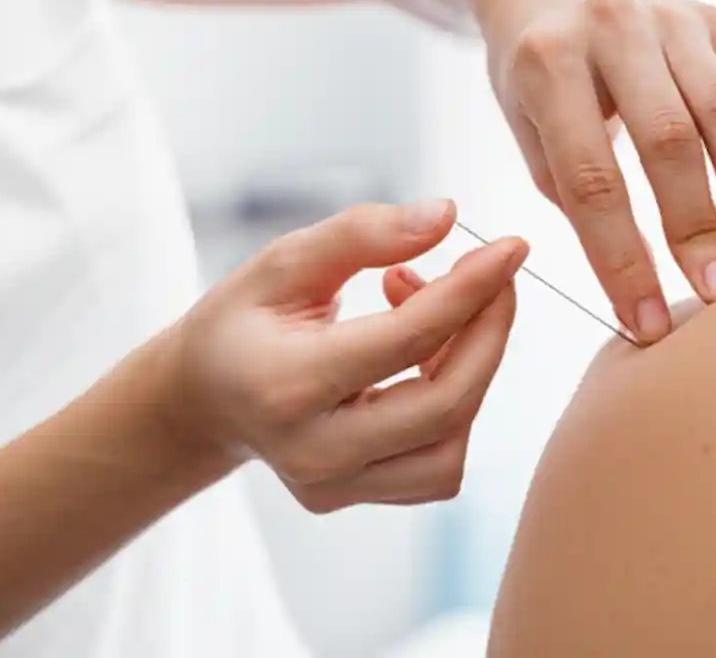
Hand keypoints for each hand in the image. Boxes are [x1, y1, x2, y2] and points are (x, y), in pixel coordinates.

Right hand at [160, 201, 526, 509]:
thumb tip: (447, 216)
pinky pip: (439, 465)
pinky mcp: (356, 499)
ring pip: (451, 446)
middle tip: (493, 277)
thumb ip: (362, 234)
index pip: (407, 339)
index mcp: (285, 385)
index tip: (512, 248)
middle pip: (445, 404)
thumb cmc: (243, 321)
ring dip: (470, 371)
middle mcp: (312, 453)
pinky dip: (453, 407)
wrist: (202, 397)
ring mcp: (335, 488)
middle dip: (488, 332)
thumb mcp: (283, 261)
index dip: (472, 288)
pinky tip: (425, 358)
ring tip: (435, 315)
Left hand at [477, 0, 715, 343]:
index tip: (647, 322)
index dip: (621, 260)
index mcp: (547, 61)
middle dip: (695, 229)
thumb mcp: (528, 129)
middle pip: (668, 142)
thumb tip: (644, 282)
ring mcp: (673, 17)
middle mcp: (613, 27)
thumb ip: (579, 197)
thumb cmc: (537, 72)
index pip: (591, 178)